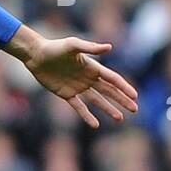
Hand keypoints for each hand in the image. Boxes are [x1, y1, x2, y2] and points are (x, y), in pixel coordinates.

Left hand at [13, 34, 138, 128]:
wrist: (36, 55)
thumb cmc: (54, 47)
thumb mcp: (73, 45)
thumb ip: (90, 48)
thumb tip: (110, 47)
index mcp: (92, 67)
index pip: (112, 79)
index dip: (124, 87)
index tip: (135, 96)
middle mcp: (88, 78)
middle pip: (109, 91)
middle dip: (122, 100)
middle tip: (135, 110)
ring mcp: (78, 87)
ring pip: (97, 100)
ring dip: (108, 109)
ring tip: (119, 118)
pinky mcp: (66, 94)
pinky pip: (78, 107)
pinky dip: (87, 116)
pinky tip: (95, 125)